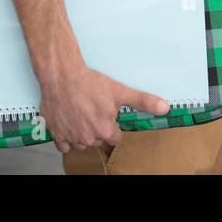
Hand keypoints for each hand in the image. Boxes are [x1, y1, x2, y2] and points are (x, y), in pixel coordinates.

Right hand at [37, 65, 168, 152]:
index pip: (115, 137)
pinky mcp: (56, 134)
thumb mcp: (120, 91)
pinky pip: (63, 145)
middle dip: (97, 128)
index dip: (112, 125)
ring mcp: (71, 137)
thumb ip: (143, 101)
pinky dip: (66, 137)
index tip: (107, 113)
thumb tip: (165, 107)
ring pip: (81, 142)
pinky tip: (70, 122)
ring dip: (82, 132)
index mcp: (105, 131)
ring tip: (81, 113)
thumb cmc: (90, 83)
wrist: (62, 76)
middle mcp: (88, 138)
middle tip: (93, 109)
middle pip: (98, 139)